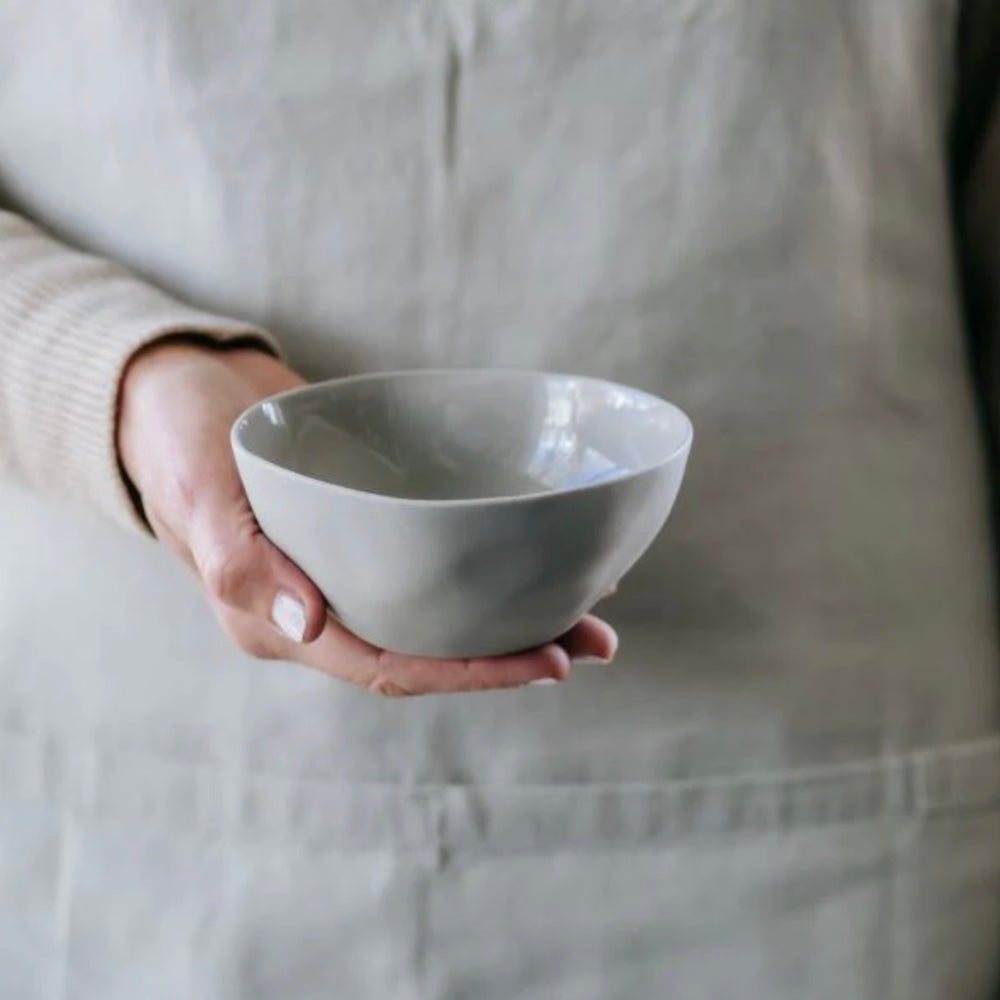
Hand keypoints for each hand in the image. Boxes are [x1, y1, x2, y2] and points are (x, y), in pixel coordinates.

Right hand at [117, 340, 617, 694]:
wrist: (182, 394)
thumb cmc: (178, 440)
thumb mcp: (197, 491)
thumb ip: (242, 559)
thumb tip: (311, 623)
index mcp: (278, 621)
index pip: (387, 666)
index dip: (468, 673)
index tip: (545, 664)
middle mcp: (323, 607)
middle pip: (430, 648)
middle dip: (513, 653)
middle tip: (594, 644)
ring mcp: (349, 569)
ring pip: (441, 610)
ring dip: (516, 615)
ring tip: (593, 612)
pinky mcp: (370, 530)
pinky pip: (436, 560)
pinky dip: (490, 563)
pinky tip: (544, 556)